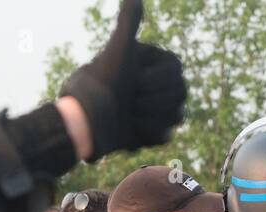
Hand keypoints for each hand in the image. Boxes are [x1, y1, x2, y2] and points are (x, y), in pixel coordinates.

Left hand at [59, 0, 185, 160]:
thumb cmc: (100, 85)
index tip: (134, 81)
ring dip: (149, 117)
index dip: (156, 80)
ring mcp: (153, 109)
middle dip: (151, 100)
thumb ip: (128, 23)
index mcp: (151, 64)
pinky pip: (164, 135)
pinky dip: (146, 134)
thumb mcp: (118, 50)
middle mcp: (154, 85)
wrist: (85, 123)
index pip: (177, 72)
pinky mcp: (149, 133)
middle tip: (128, 101)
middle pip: (180, 94)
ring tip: (127, 117)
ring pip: (176, 116)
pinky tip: (129, 131)